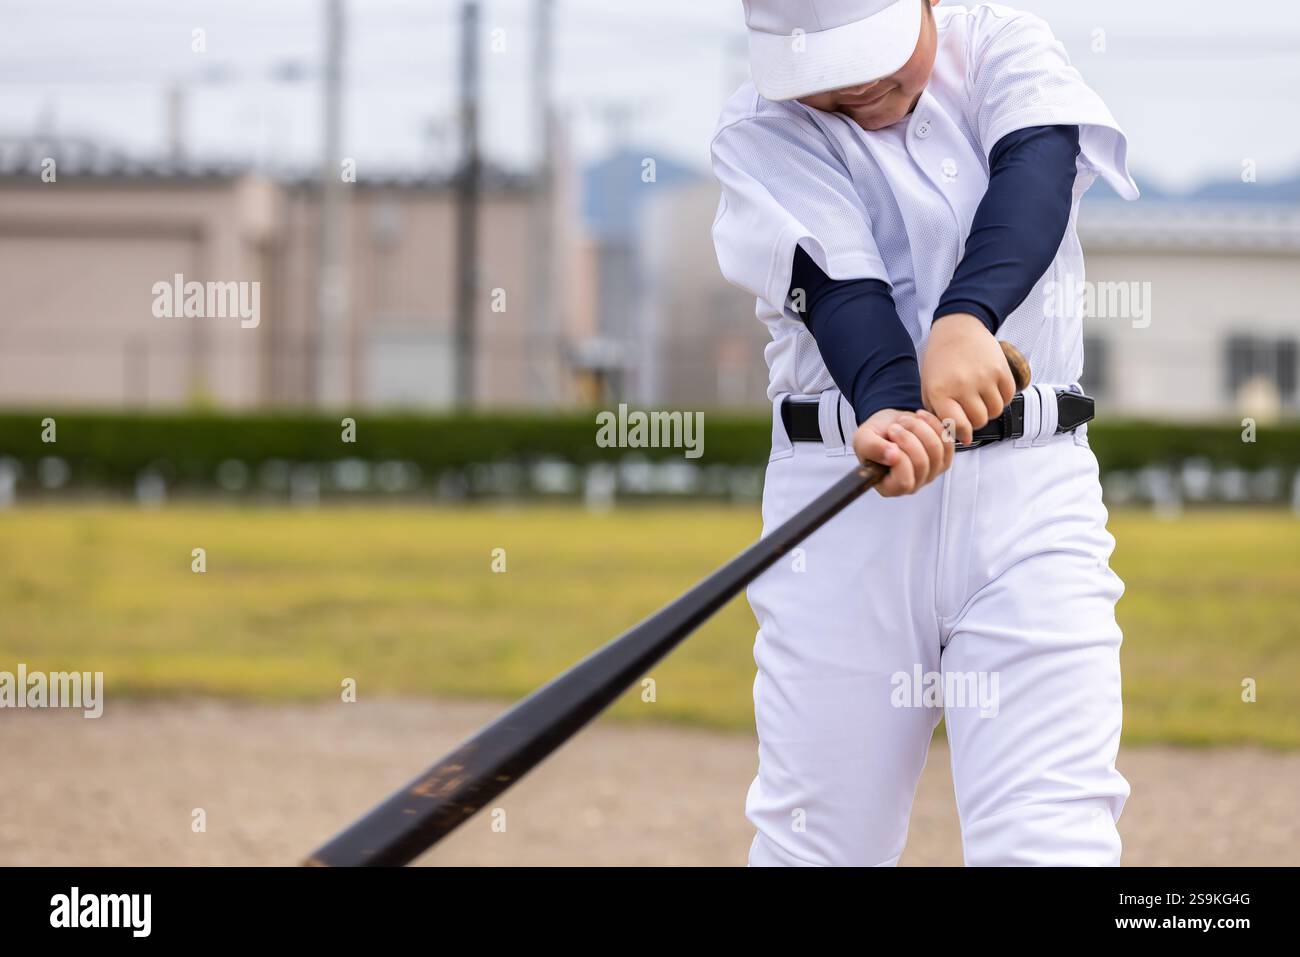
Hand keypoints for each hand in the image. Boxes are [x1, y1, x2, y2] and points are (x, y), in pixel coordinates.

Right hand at [852, 408, 953, 497]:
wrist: (890, 424)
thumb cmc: (875, 436)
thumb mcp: (863, 439)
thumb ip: (871, 448)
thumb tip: (892, 456)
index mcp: (889, 487)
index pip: (904, 482)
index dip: (900, 457)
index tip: (890, 436)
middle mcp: (913, 485)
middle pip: (922, 464)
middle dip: (909, 437)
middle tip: (895, 426)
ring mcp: (931, 473)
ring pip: (937, 451)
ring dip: (920, 428)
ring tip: (905, 421)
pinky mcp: (944, 459)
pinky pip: (948, 442)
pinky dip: (935, 424)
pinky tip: (920, 417)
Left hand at [921, 313, 1016, 444]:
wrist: (957, 328)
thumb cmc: (940, 360)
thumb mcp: (928, 386)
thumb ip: (937, 411)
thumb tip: (954, 436)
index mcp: (940, 391)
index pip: (957, 425)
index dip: (963, 434)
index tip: (964, 434)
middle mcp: (962, 385)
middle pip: (979, 421)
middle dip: (975, 421)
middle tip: (971, 412)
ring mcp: (983, 377)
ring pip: (995, 411)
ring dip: (990, 410)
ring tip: (981, 400)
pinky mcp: (1000, 369)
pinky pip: (1008, 396)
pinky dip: (1002, 398)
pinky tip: (992, 391)